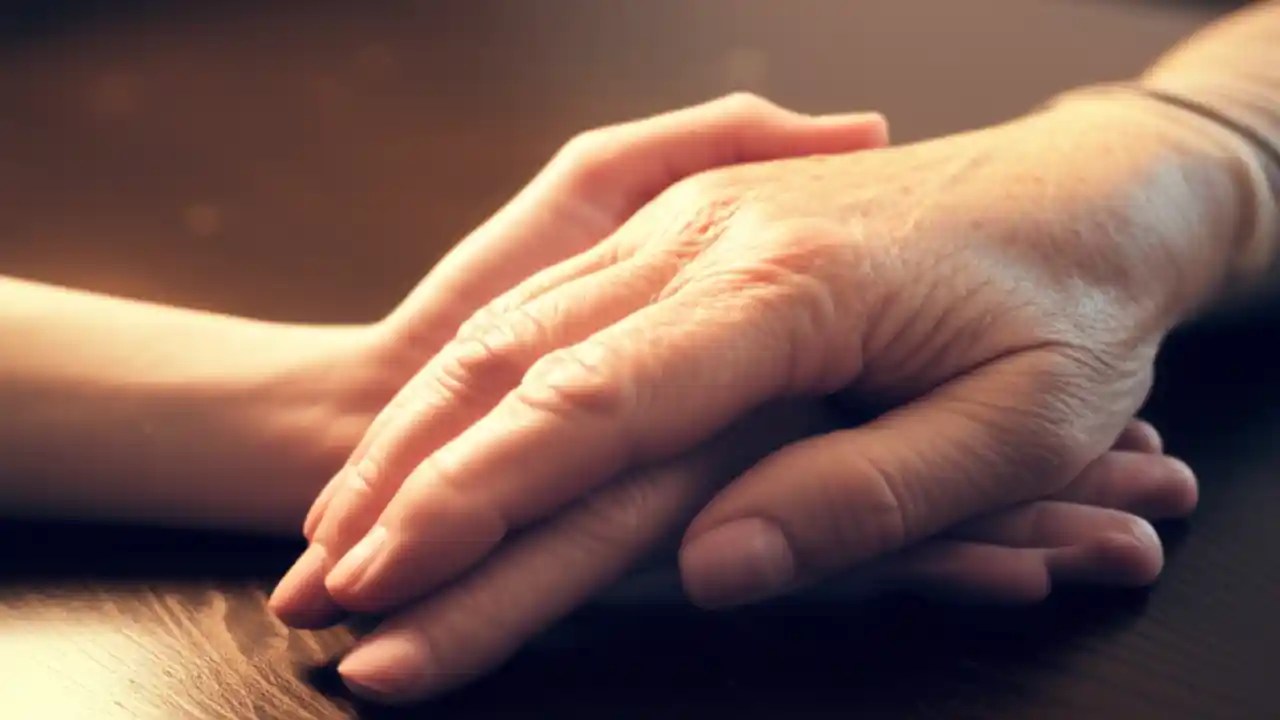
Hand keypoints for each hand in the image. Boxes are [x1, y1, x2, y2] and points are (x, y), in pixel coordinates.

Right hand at [285, 92, 1236, 613]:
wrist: (1094, 186)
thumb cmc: (1072, 304)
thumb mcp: (1019, 424)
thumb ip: (860, 500)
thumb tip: (709, 570)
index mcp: (782, 292)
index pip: (591, 410)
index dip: (479, 503)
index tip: (387, 580)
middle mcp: (708, 248)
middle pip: (517, 368)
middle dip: (408, 481)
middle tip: (318, 583)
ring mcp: (688, 231)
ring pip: (511, 332)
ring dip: (415, 435)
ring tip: (335, 533)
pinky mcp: (684, 235)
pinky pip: (549, 306)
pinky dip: (469, 387)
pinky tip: (422, 445)